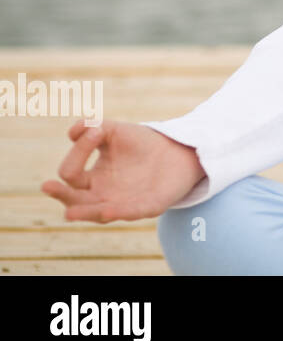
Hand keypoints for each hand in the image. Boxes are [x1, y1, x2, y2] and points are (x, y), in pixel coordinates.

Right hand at [41, 119, 206, 222]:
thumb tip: (71, 132)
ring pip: (98, 213)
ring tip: (69, 214)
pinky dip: (119, 212)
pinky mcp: (148, 207)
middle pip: (74, 201)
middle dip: (61, 195)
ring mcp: (123, 204)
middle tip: (47, 186)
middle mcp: (102, 196)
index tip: (96, 131)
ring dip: (86, 212)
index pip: (71, 173)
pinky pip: (131, 212)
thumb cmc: (140, 143)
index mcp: (91, 179)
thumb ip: (93, 126)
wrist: (178, 150)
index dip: (78, 152)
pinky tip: (107, 209)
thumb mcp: (115, 130)